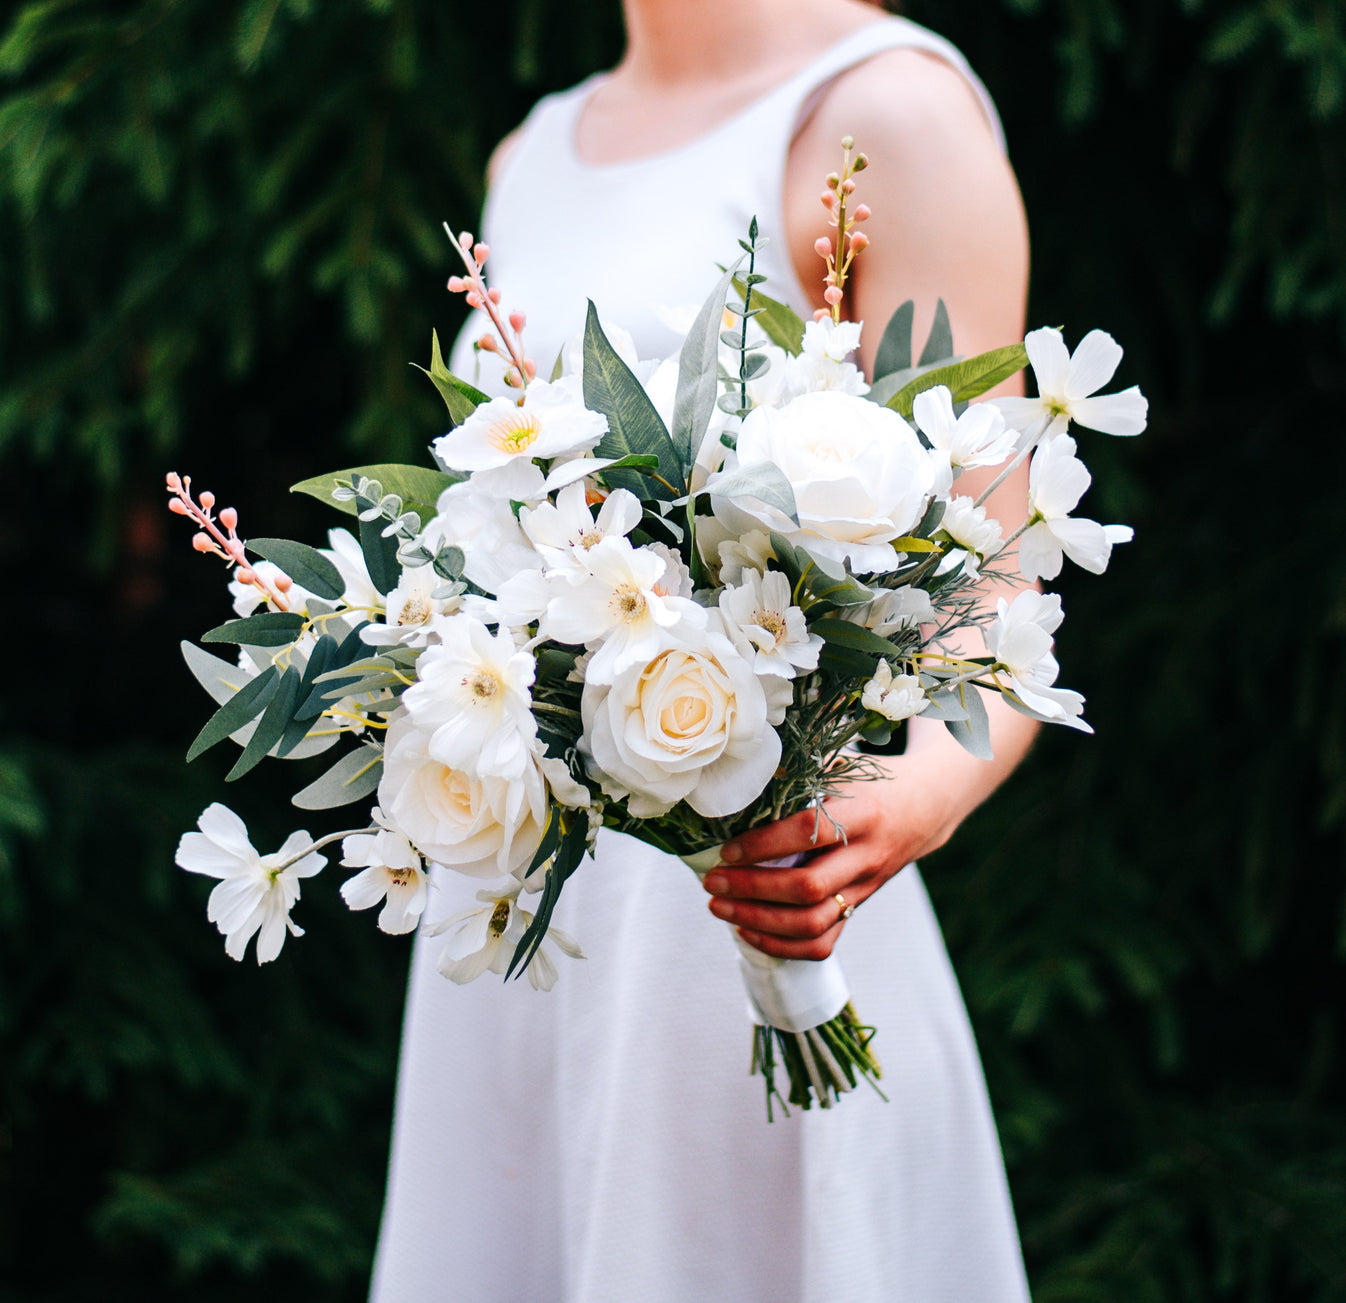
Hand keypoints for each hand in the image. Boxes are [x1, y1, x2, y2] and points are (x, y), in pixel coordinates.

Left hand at [701, 752, 963, 960]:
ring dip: (759, 921)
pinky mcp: (858, 909)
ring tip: (719, 906)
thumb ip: (800, 774)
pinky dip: (781, 945)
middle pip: (809, 888)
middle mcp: (866, 856)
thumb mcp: (842, 766)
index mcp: (863, 813)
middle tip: (711, 881)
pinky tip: (747, 929)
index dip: (764, 845)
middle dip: (752, 889)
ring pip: (813, 924)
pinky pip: (822, 944)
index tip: (727, 849)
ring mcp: (864, 887)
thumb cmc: (870, 782)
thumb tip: (741, 780)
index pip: (810, 833)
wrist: (924, 807)